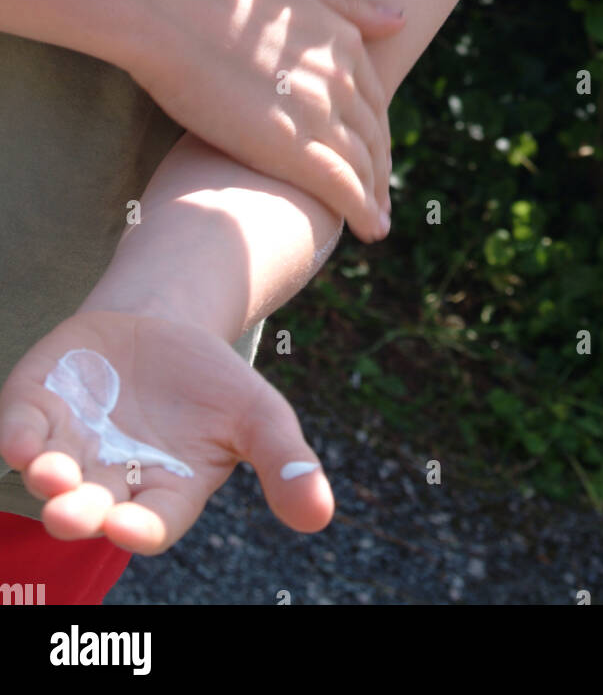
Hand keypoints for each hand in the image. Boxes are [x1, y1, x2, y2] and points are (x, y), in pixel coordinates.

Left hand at [0, 311, 332, 555]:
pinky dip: (17, 434)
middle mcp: (108, 479)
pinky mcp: (39, 407)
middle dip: (79, 512)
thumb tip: (321, 513)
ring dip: (45, 477)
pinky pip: (20, 427)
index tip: (127, 528)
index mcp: (162, 493)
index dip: (136, 530)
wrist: (164, 322)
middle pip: (89, 508)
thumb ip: (284, 461)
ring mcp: (69, 443)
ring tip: (48, 472)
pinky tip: (19, 438)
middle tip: (71, 511)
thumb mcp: (259, 415)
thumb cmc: (212, 382)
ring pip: (50, 472)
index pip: (147, 524)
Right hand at [128, 0, 404, 243]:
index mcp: (345, 44)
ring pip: (362, 164)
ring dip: (375, 197)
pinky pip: (341, 186)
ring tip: (377, 221)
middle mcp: (342, 80)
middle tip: (381, 196)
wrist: (168, 13)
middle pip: (372, 135)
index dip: (376, 132)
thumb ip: (350, 5)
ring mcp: (320, 113)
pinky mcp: (291, 146)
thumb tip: (399, 20)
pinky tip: (370, 229)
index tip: (376, 154)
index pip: (373, 101)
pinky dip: (363, 210)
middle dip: (379, 169)